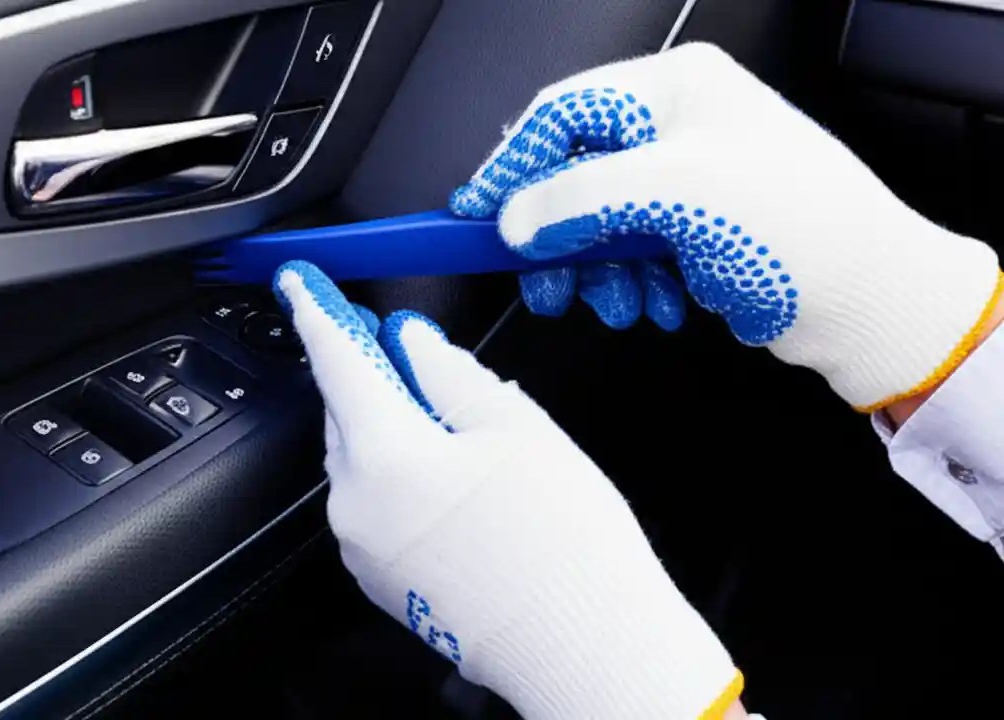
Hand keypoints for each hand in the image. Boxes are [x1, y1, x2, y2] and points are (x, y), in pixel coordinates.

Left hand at [274, 260, 742, 719]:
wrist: (584, 645)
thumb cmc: (563, 541)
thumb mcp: (515, 426)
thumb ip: (449, 372)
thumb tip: (409, 339)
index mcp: (383, 455)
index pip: (334, 362)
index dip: (316, 312)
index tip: (298, 283)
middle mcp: (356, 505)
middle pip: (345, 414)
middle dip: (367, 374)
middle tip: (394, 343)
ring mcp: (365, 550)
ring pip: (361, 462)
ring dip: (389, 427)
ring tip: (451, 419)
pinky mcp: (383, 581)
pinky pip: (375, 507)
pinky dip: (399, 476)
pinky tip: (451, 477)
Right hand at [451, 42, 1000, 410]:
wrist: (870, 302)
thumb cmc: (806, 230)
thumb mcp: (678, 194)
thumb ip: (580, 197)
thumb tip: (512, 215)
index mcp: (675, 91)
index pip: (562, 115)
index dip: (510, 167)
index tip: (474, 215)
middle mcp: (677, 130)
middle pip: (572, 176)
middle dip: (555, 236)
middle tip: (540, 280)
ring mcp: (684, 182)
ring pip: (594, 223)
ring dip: (593, 271)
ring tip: (616, 302)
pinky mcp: (690, 232)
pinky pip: (625, 255)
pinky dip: (627, 285)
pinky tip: (654, 304)